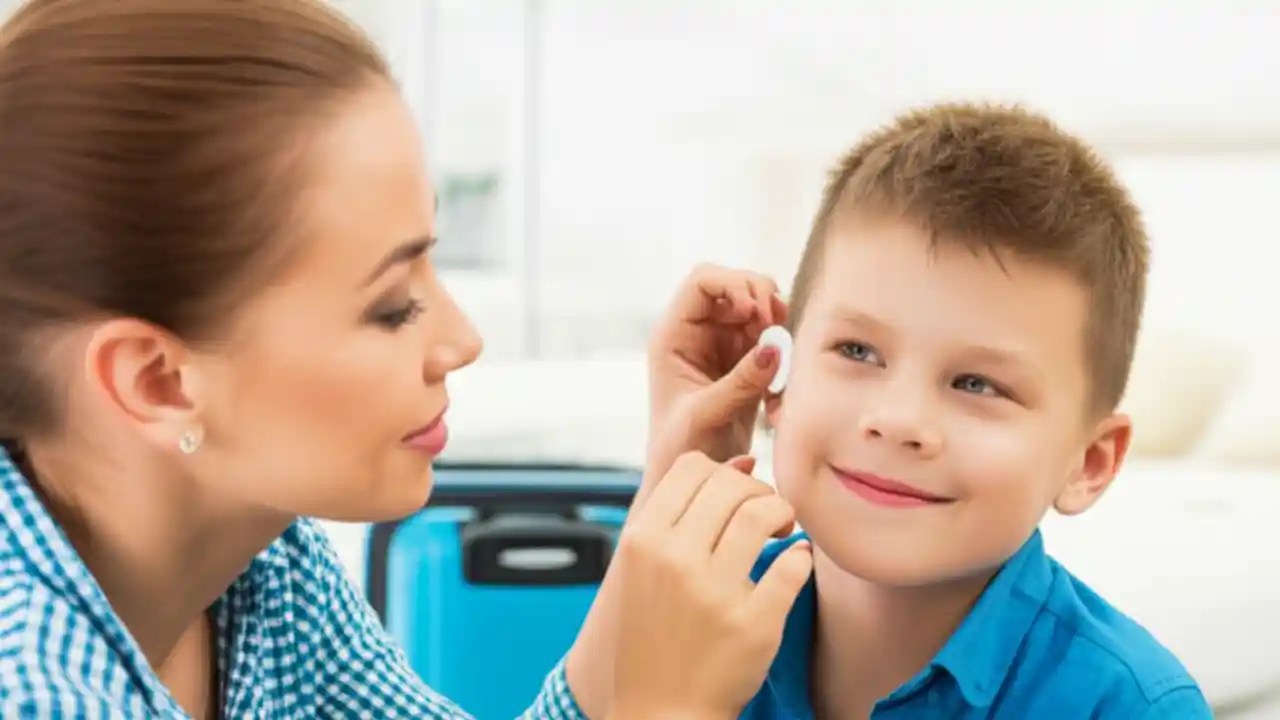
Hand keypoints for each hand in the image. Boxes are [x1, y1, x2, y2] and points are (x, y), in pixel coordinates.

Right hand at [610, 452, 812, 718]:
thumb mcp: (644, 566)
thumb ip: (683, 511)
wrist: (659, 710)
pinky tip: (796, 562)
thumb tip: (747, 457)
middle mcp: (674, 560)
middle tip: (764, 516)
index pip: (693, 467)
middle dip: (757, 491)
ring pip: (764, 512)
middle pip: (732, 484)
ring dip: (781, 514)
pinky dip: (801, 556)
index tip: (733, 497)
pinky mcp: (753, 625)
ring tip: (781, 532)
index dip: (722, 472)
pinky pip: (793, 564)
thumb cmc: (654, 631)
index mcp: (642, 540)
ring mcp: (714, 593)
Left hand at [644, 264, 785, 503]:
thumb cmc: (681, 451)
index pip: (702, 281)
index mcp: (673, 335)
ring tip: (780, 364)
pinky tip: (776, 391)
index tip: (757, 312)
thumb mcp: (705, 417)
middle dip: (762, 300)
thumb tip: (773, 349)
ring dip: (777, 329)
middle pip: (736, 286)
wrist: (692, 482)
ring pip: (758, 311)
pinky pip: (771, 341)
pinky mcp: (744, 364)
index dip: (735, 284)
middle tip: (778, 329)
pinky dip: (783, 355)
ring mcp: (722, 346)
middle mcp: (697, 333)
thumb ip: (738, 383)